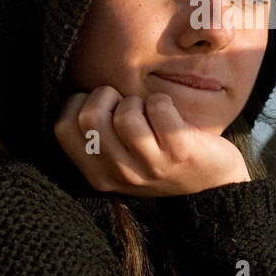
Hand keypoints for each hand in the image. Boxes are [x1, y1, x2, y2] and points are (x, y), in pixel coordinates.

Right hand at [54, 86, 251, 196]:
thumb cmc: (160, 158)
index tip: (103, 107)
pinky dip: (162, 101)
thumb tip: (75, 92)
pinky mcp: (179, 152)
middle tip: (128, 106)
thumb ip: (95, 134)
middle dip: (108, 96)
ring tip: (150, 113)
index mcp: (97, 174)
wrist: (213, 183)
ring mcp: (150, 166)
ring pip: (124, 113)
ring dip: (138, 101)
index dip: (79, 103)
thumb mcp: (120, 156)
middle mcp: (119, 175)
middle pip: (89, 116)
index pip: (62, 127)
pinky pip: (157, 106)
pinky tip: (170, 115)